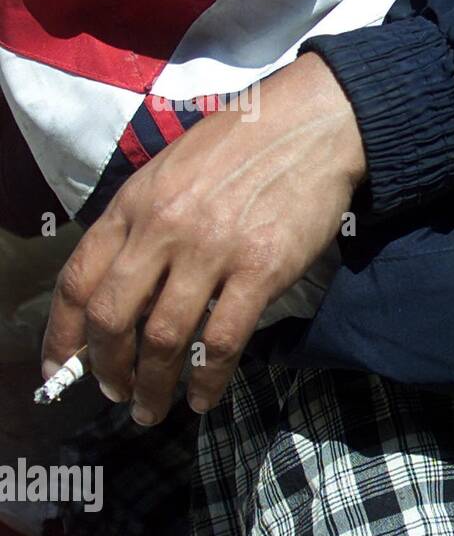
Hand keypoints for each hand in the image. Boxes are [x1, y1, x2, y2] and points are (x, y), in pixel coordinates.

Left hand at [40, 53, 365, 425]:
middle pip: (114, 317)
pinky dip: (208, 379)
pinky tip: (204, 399)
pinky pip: (223, 340)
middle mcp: (163, 229)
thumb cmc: (242, 146)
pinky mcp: (261, 270)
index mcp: (133, 205)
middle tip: (116, 393)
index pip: (78, 280)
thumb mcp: (171, 173)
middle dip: (107, 368)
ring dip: (153, 384)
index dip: (62, 335)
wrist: (311, 126)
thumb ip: (142, 223)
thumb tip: (124, 285)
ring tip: (153, 409)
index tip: (61, 371)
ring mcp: (211, 251)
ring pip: (164, 337)